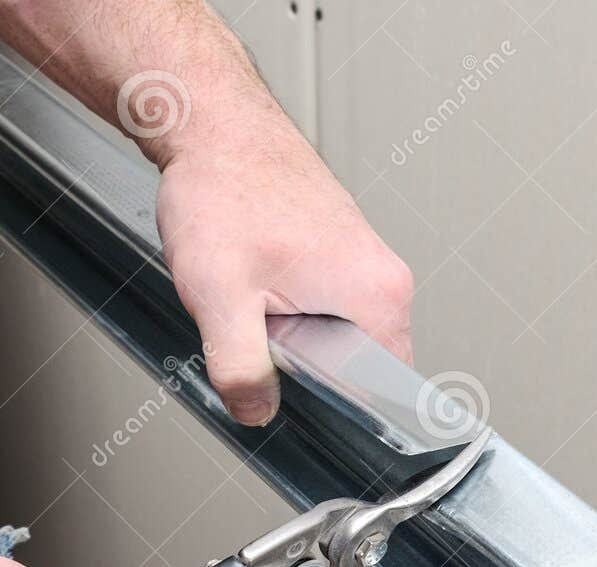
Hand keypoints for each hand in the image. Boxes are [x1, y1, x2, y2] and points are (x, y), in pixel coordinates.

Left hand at [154, 104, 414, 425]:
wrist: (212, 125)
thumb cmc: (224, 187)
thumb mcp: (219, 296)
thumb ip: (240, 369)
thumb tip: (256, 411)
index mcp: (377, 294)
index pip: (382, 391)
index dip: (335, 409)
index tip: (300, 398)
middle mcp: (385, 279)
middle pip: (354, 369)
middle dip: (303, 370)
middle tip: (258, 334)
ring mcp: (365, 266)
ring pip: (334, 341)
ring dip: (290, 340)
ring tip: (253, 300)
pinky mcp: (342, 257)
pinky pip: (324, 313)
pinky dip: (286, 314)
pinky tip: (254, 286)